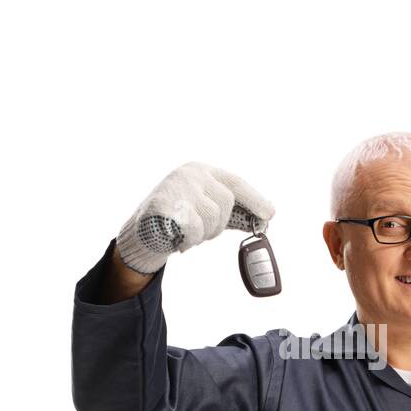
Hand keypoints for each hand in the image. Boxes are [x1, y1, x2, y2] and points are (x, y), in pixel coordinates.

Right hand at [115, 161, 274, 274]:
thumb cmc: (178, 220)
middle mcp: (190, 173)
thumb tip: (266, 216)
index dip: (255, 198)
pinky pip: (195, 228)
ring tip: (188, 233)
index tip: (270, 213)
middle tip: (202, 231)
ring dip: (203, 234)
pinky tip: (179, 238)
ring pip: (212, 217)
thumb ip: (232, 210)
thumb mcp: (205, 209)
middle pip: (226, 202)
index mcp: (201, 170)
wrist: (141, 232)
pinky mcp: (165, 204)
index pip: (235, 182)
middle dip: (219, 224)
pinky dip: (191, 240)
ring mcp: (177, 186)